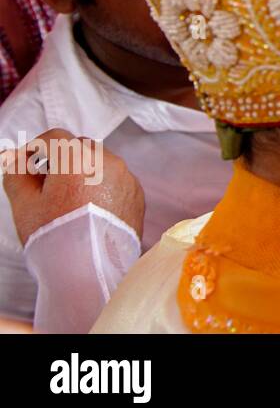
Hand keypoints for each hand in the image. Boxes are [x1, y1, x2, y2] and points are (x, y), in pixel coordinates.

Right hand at [1, 129, 143, 245]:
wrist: (88, 270)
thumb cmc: (54, 237)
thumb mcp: (25, 204)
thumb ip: (17, 174)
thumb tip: (14, 160)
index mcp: (78, 159)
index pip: (54, 138)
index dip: (35, 148)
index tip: (26, 163)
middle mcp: (108, 162)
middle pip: (79, 146)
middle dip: (60, 158)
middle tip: (44, 182)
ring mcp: (126, 177)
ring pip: (100, 162)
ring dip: (83, 171)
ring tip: (67, 199)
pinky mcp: (137, 194)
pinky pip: (116, 179)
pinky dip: (102, 185)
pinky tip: (88, 208)